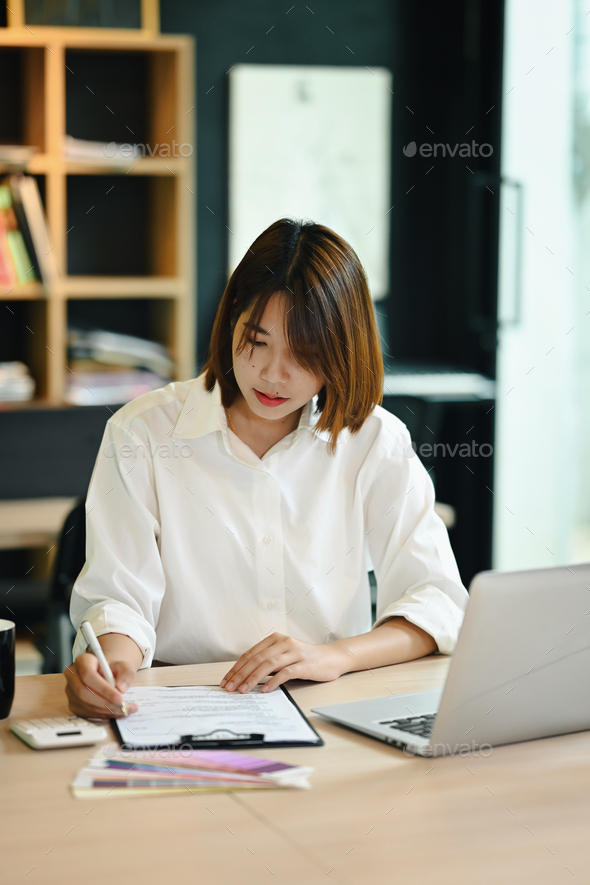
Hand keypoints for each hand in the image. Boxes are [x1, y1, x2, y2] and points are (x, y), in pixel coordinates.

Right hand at [64, 653, 138, 719]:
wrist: (106, 676)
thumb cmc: (112, 670)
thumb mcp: (122, 666)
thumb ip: (126, 673)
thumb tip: (122, 688)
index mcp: (82, 661)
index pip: (88, 675)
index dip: (103, 689)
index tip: (120, 697)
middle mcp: (73, 676)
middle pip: (84, 692)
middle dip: (106, 702)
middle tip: (123, 707)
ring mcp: (71, 691)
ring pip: (85, 704)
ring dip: (106, 710)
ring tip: (123, 710)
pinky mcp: (73, 704)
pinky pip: (86, 713)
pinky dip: (102, 715)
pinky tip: (115, 712)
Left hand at [220, 632, 345, 693]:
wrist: (331, 658)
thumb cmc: (305, 659)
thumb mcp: (283, 656)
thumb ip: (267, 662)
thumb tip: (243, 677)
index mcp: (275, 639)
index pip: (250, 654)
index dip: (236, 668)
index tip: (226, 680)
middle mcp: (284, 643)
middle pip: (257, 659)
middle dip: (240, 674)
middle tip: (230, 688)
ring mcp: (295, 652)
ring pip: (268, 664)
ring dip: (253, 678)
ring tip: (243, 690)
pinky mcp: (305, 664)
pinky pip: (286, 673)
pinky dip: (273, 682)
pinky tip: (264, 690)